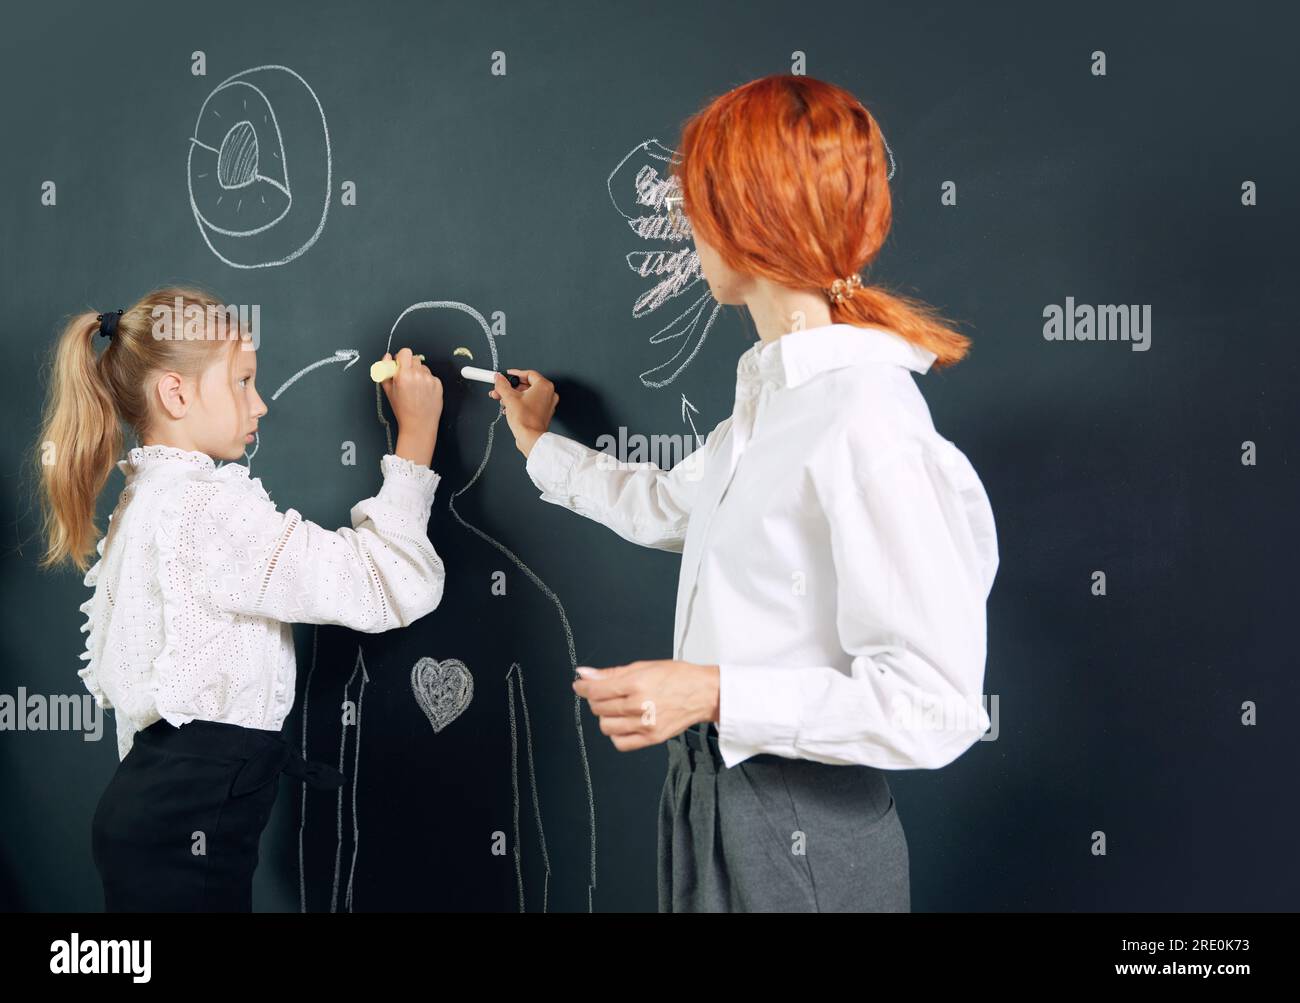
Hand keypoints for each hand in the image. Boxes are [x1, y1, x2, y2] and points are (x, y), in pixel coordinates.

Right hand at [380, 348, 441, 464]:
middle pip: (415, 358)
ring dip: (419, 373)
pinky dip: (427, 381)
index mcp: (404, 375)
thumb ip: (385, 371)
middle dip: (410, 365)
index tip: (400, 365)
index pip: (405, 352)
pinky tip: (423, 392)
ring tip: (415, 388)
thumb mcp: (388, 391)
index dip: (401, 357)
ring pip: (424, 367)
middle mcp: (418, 375)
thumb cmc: (402, 410)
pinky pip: (431, 376)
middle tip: (407, 378)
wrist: (419, 424)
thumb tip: (387, 357)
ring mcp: (430, 379)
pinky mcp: (438, 384)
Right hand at [489, 368, 556, 456]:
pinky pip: (530, 403)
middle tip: (500, 389)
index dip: (515, 373)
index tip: (506, 375)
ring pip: (527, 395)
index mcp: (544, 386)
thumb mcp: (509, 398)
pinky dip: (519, 403)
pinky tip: (508, 407)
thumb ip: (502, 385)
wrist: (530, 438)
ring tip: (502, 400)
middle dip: (510, 388)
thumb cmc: (526, 420)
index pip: (528, 373)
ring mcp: (546, 405)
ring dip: (512, 396)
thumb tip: (499, 378)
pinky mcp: (542, 414)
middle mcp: (549, 394)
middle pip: (526, 385)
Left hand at [571, 660, 719, 751]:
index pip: (597, 690)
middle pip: (599, 708)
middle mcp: (640, 705)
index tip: (579, 686)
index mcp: (637, 683)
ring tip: (615, 708)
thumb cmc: (678, 677)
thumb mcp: (644, 666)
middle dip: (595, 699)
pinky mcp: (652, 738)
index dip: (582, 687)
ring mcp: (646, 724)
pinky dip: (616, 734)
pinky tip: (622, 723)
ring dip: (605, 717)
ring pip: (606, 726)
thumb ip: (611, 673)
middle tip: (603, 693)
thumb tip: (584, 674)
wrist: (704, 693)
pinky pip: (620, 743)